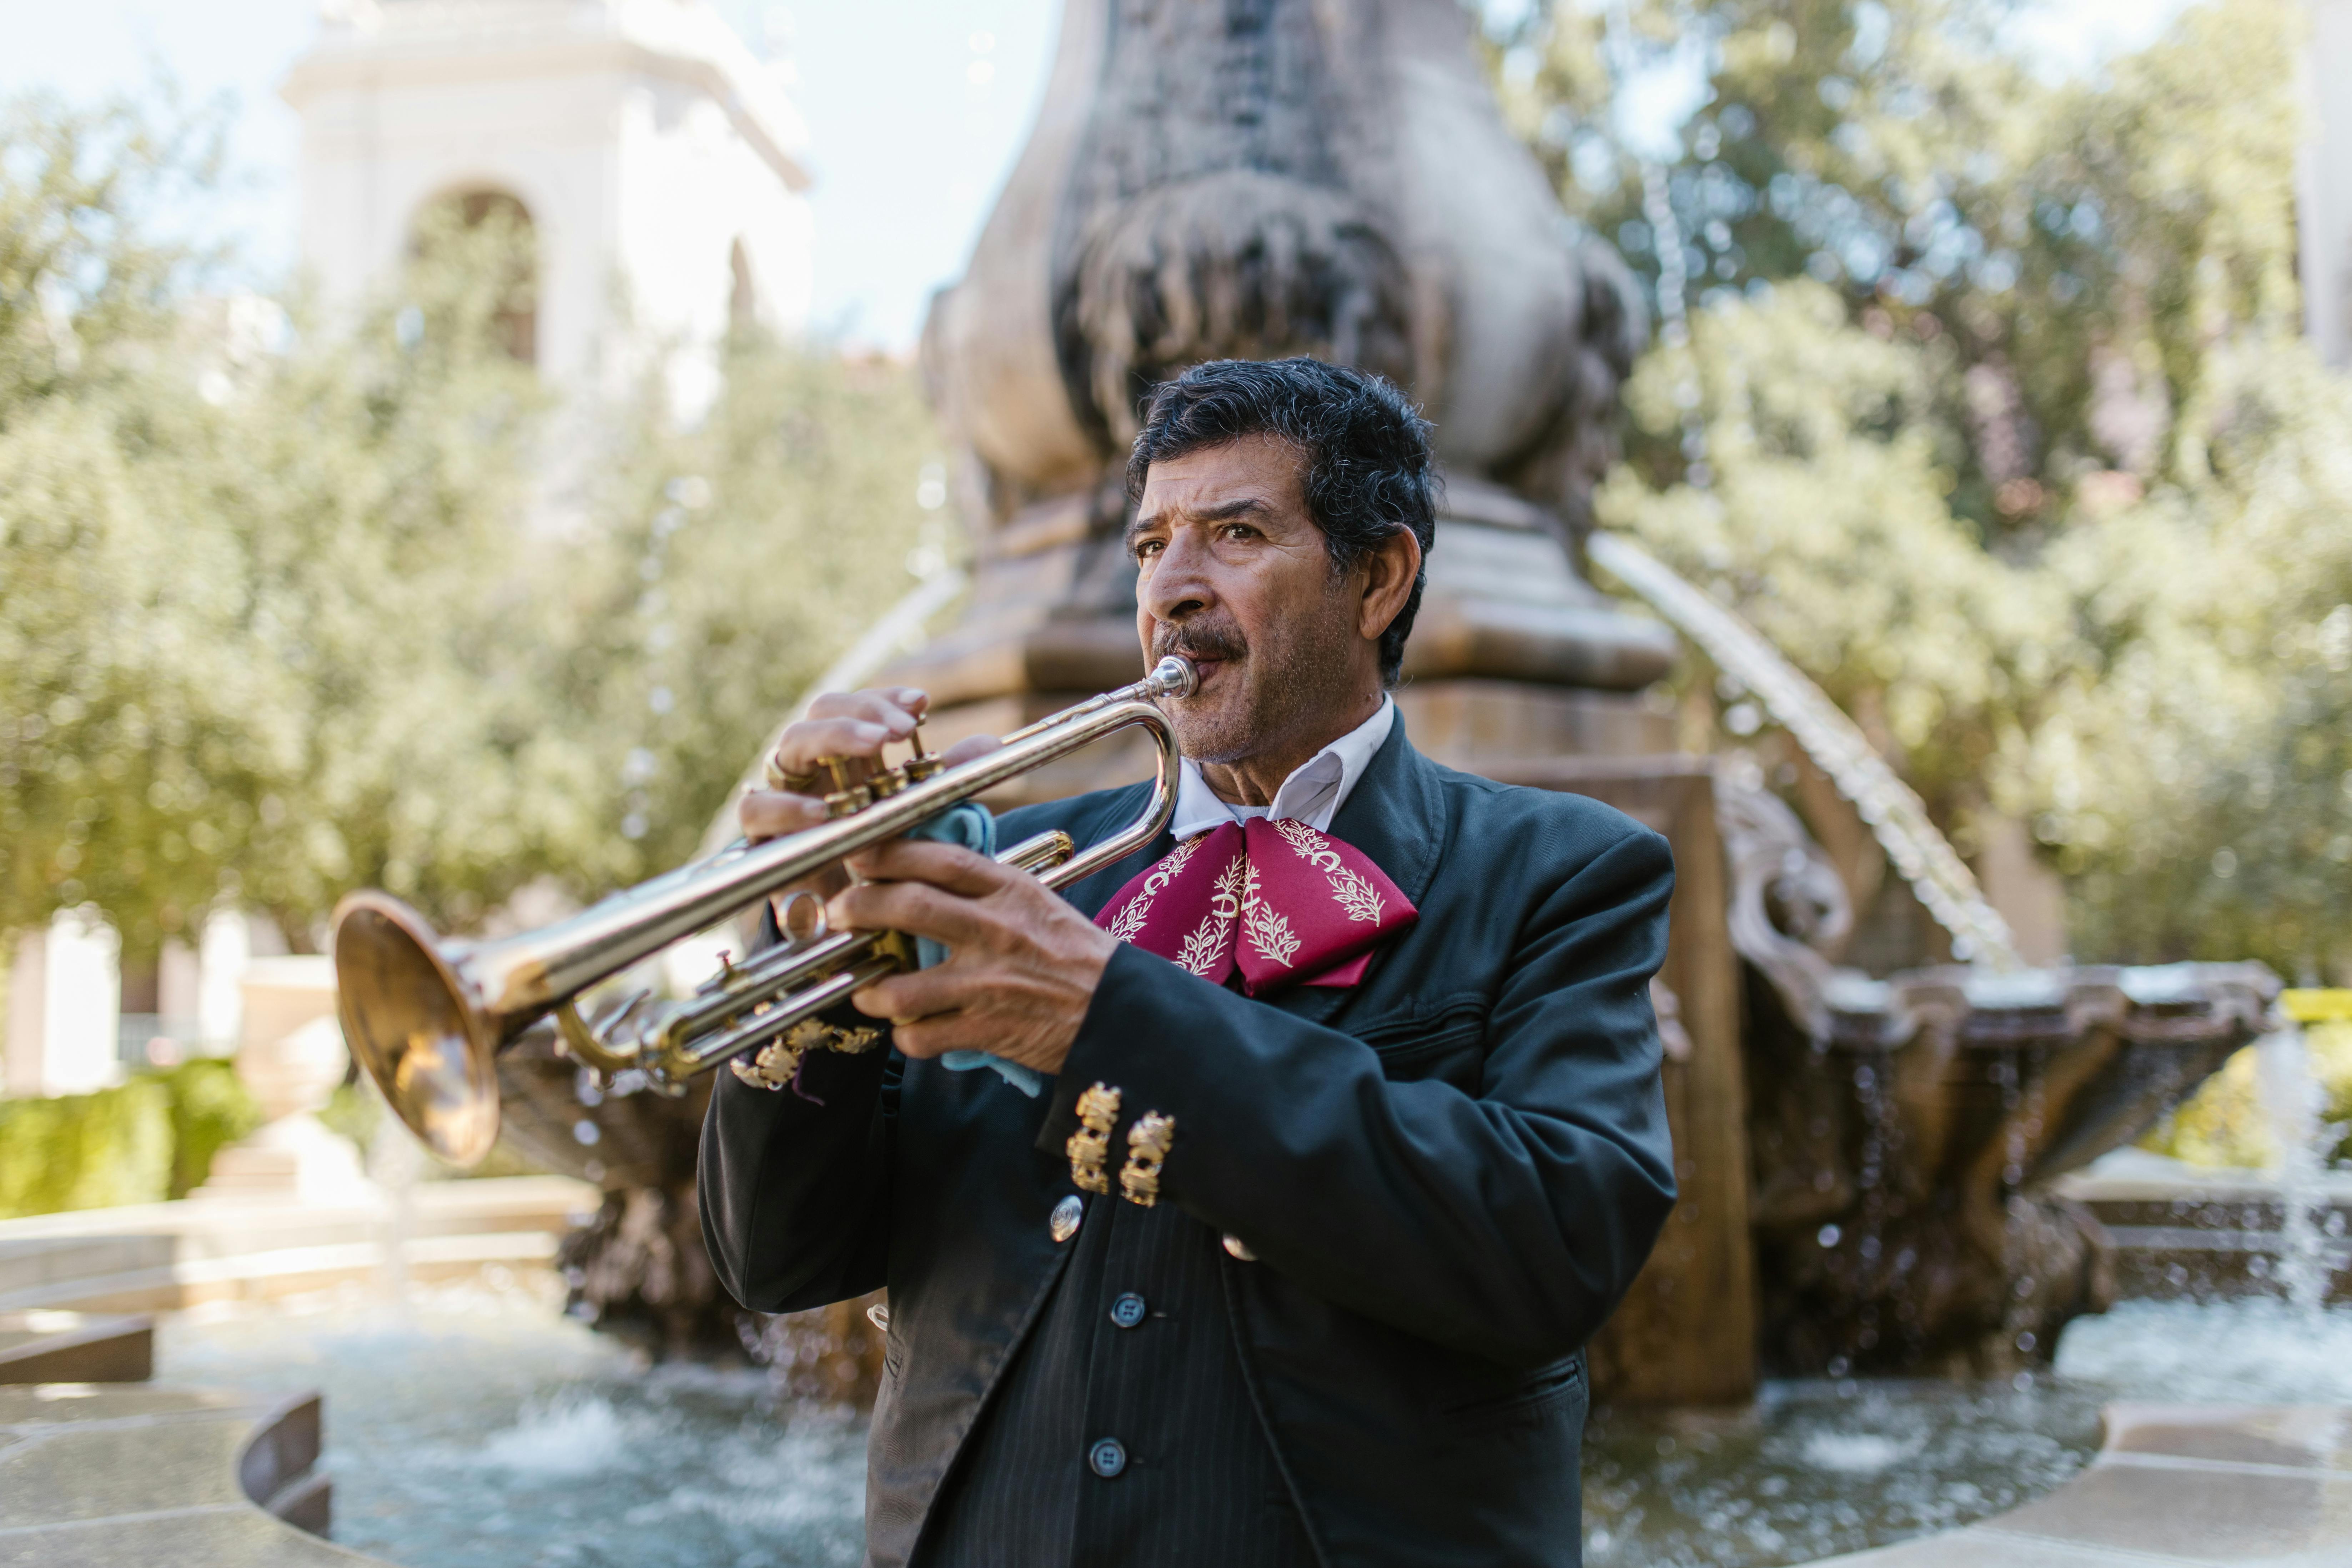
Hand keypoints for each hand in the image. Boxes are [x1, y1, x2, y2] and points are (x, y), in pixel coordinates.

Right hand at [738, 687, 994, 924]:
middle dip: (862, 712)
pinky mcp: (763, 835)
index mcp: (847, 755)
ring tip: (872, 746)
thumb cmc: (879, 858)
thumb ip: (948, 780)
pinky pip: (758, 810)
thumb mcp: (918, 818)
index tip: (920, 703)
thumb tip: (988, 743)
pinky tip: (822, 812)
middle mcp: (812, 765)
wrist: (842, 922)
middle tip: (898, 730)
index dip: (884, 699)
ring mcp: (783, 794)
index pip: (857, 707)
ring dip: (830, 740)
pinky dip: (786, 806)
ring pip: (787, 747)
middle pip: (821, 712)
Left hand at [825, 838, 1117, 1076]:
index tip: (855, 853)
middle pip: (908, 906)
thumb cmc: (1074, 955)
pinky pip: (923, 1036)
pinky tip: (911, 1032)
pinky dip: (907, 1038)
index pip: (937, 857)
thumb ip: (983, 887)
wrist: (1123, 1010)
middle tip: (839, 913)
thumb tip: (922, 871)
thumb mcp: (1035, 902)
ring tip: (867, 991)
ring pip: (902, 986)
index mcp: (1009, 890)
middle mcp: (996, 930)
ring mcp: (990, 982)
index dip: (885, 852)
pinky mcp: (988, 1029)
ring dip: (871, 991)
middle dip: (858, 907)